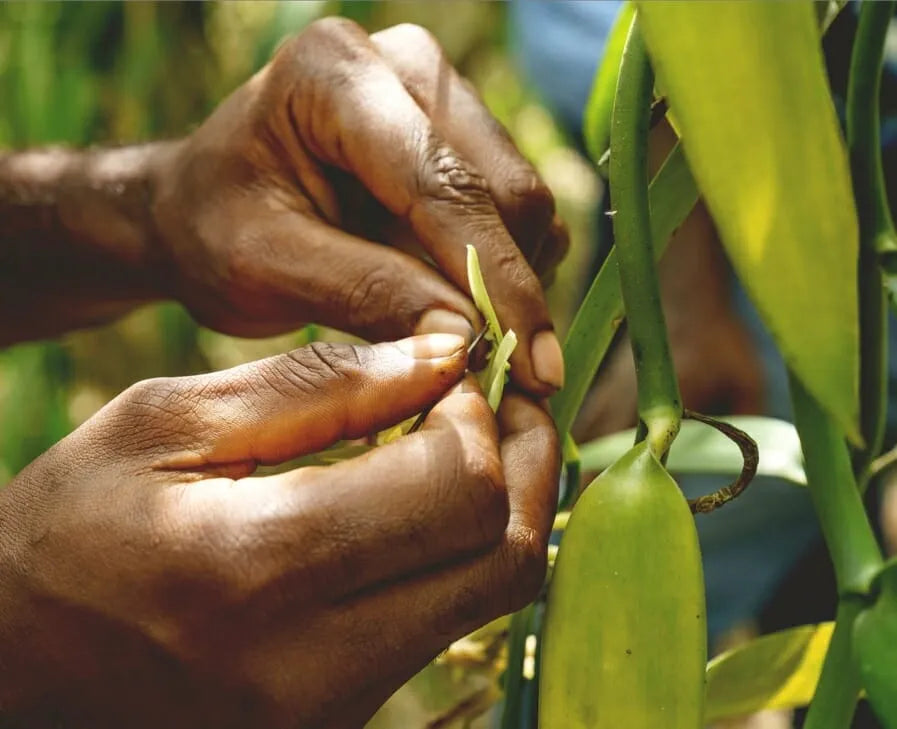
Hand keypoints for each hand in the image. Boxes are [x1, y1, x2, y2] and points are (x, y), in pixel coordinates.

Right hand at [0, 333, 558, 728]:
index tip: (453, 373)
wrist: (13, 671)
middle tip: (499, 401)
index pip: (456, 490)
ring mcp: (332, 711)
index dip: (481, 415)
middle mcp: (310, 665)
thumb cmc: (67, 532)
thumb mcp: (166, 425)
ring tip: (465, 440)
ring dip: (502, 508)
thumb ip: (315, 385)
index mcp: (254, 566)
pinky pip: (443, 628)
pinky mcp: (338, 723)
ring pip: (488, 600)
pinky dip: (459, 554)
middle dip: (526, 462)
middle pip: (505, 560)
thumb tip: (442, 357)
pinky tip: (422, 503)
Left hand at [152, 18, 566, 394]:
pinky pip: (518, 215)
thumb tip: (469, 340)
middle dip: (508, 292)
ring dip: (506, 285)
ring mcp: (443, 96)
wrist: (201, 206)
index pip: (445, 186)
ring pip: (523, 206)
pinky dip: (502, 272)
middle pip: (506, 191)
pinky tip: (451, 300)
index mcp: (336, 75)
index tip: (535, 369)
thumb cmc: (213, 232)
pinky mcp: (464, 136)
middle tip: (493, 373)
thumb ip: (365, 294)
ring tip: (447, 333)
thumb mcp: (266, 269)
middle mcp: (407, 66)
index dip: (497, 282)